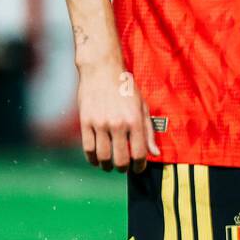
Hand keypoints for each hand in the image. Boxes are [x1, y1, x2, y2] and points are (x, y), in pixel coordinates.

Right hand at [77, 58, 158, 172]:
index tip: (138, 169)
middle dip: (123, 168)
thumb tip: (154, 153)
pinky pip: (88, 149)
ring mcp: (100, 124)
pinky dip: (92, 159)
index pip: (139, 154)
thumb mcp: (142, 106)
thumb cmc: (126, 88)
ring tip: (110, 165)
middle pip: (120, 160)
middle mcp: (118, 124)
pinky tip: (97, 159)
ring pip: (103, 157)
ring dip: (107, 166)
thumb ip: (149, 132)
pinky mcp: (85, 122)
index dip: (139, 166)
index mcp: (135, 120)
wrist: (102, 70)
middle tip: (123, 168)